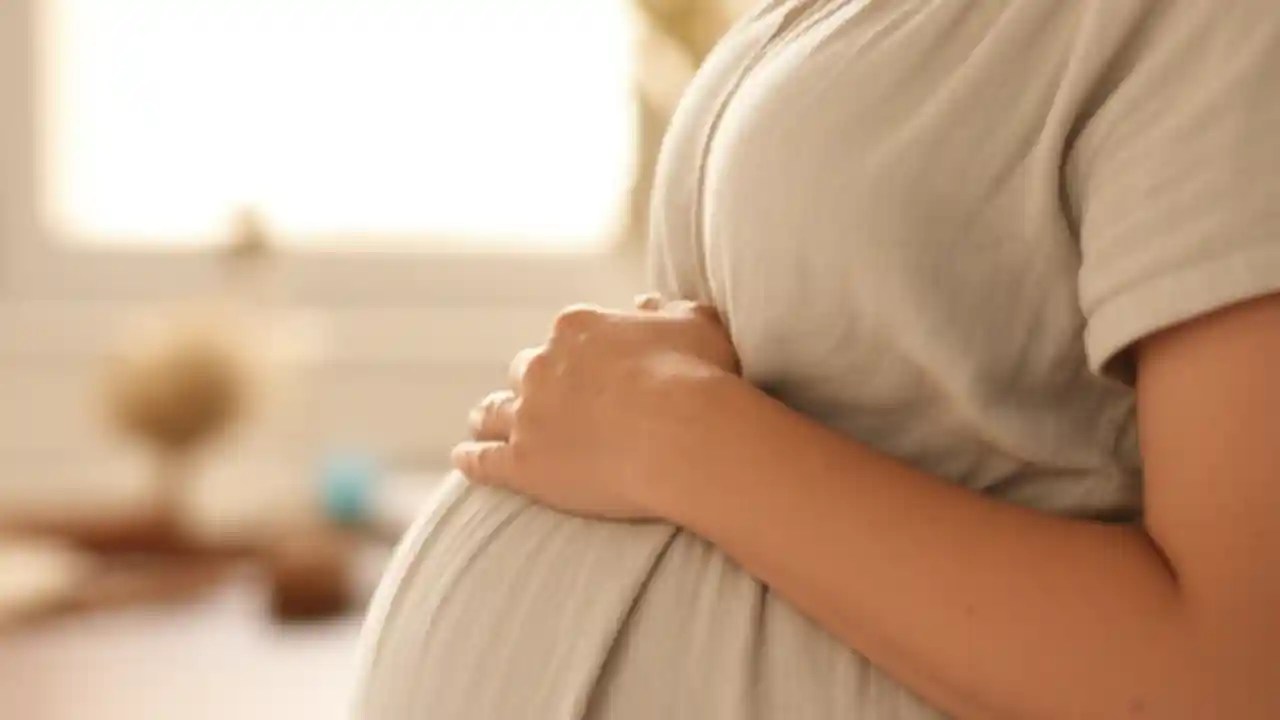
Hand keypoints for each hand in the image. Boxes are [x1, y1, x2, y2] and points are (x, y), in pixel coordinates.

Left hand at [451, 295, 737, 518]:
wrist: (686, 434)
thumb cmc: (700, 376)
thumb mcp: (696, 323)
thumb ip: (667, 309)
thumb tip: (645, 301)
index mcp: (578, 328)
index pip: (564, 338)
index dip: (574, 357)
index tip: (584, 372)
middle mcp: (542, 365)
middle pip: (524, 371)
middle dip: (530, 384)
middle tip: (539, 402)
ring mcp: (528, 415)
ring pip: (493, 412)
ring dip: (490, 416)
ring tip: (484, 425)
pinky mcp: (521, 464)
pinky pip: (482, 460)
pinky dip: (471, 459)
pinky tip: (462, 460)